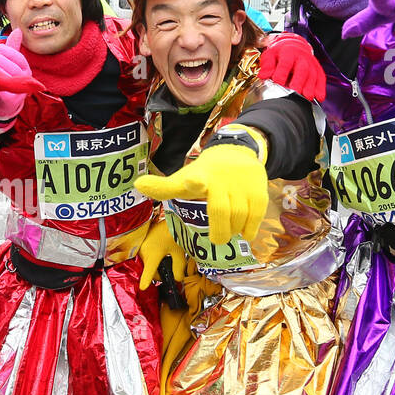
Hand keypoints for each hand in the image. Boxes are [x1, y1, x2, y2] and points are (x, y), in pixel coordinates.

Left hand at [134, 143, 267, 245]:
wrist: (237, 154)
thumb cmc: (204, 174)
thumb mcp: (183, 178)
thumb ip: (164, 188)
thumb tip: (137, 184)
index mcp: (198, 177)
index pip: (193, 180)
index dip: (192, 183)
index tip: (192, 182)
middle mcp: (219, 179)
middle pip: (220, 211)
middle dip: (219, 232)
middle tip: (217, 241)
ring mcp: (240, 184)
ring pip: (238, 217)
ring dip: (233, 231)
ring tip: (228, 231)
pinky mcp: (257, 190)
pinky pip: (254, 218)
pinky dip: (248, 230)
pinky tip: (243, 231)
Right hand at [137, 220, 186, 289]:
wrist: (170, 217)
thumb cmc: (174, 233)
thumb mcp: (179, 253)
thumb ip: (178, 269)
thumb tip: (177, 278)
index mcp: (152, 255)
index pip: (148, 272)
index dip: (146, 280)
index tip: (143, 287)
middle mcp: (143, 251)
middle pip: (148, 268)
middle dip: (158, 272)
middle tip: (168, 270)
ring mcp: (140, 245)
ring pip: (145, 261)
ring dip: (153, 263)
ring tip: (165, 257)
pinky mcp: (139, 240)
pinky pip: (143, 253)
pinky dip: (150, 255)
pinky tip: (159, 251)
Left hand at [258, 32, 325, 101]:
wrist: (294, 45)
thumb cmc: (279, 53)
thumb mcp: (270, 55)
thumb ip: (267, 65)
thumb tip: (263, 75)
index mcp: (288, 52)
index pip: (286, 62)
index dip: (282, 72)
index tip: (278, 81)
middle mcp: (302, 57)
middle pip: (302, 69)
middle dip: (299, 81)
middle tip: (296, 92)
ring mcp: (311, 63)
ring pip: (313, 75)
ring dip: (311, 87)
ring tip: (308, 97)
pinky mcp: (318, 69)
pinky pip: (321, 78)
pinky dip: (321, 89)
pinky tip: (320, 98)